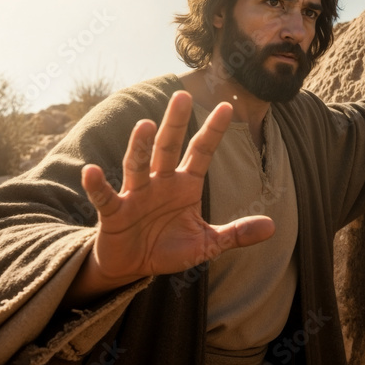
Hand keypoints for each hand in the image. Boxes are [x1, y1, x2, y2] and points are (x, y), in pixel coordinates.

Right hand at [63, 91, 275, 305]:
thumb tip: (273, 227)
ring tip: (144, 125)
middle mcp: (160, 183)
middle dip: (175, 123)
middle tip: (182, 95)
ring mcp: (135, 194)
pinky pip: (105, 196)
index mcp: (185, 185)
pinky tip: (92, 171)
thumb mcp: (207, 244)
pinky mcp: (114, 213)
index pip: (201, 152)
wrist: (133, 268)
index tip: (227, 106)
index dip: (213, 131)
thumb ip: (237, 234)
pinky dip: (97, 185)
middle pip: (168, 147)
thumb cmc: (168, 248)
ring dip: (139, 147)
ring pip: (138, 166)